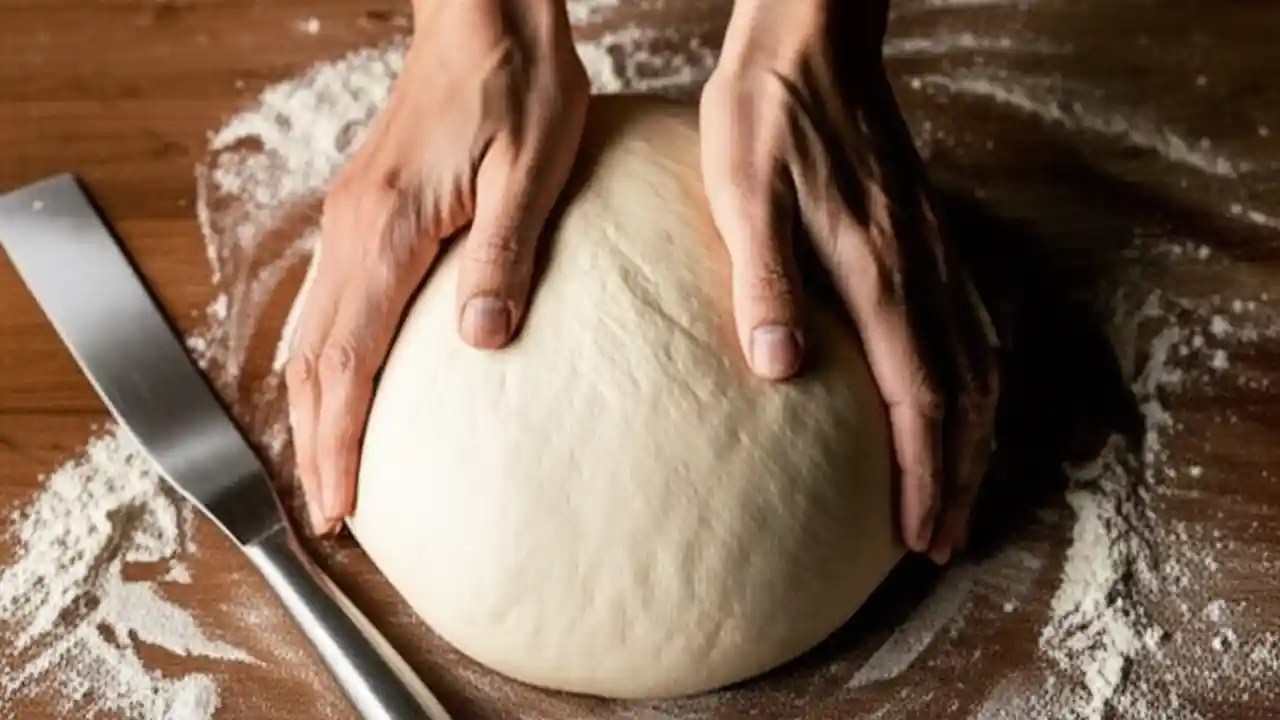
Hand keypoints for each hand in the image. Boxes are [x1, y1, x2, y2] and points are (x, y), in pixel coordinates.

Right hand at [287, 0, 587, 534]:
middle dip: (313, 440)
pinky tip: (352, 382)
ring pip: (311, 332)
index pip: (344, 361)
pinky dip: (328, 358)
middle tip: (328, 512)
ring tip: (331, 464)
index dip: (335, 441)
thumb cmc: (517, 83)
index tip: (337, 506)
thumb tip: (482, 342)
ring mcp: (353, 218)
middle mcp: (353, 229)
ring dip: (314, 405)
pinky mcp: (368, 208)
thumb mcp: (530, 171)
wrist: (485, 12)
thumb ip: (503, 256)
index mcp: (388, 229)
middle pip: (311, 358)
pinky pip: (330, 301)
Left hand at [699, 0, 997, 561]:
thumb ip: (765, 281)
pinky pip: (969, 325)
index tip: (923, 536)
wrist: (811, 42)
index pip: (920, 400)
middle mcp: (921, 270)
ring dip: (973, 438)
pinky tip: (953, 398)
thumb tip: (782, 370)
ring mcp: (932, 251)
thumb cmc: (767, 116)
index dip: (928, 476)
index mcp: (879, 272)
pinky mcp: (925, 233)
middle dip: (960, 476)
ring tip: (958, 489)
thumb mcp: (743, 194)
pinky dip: (972, 382)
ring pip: (976, 365)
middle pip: (964, 398)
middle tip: (944, 539)